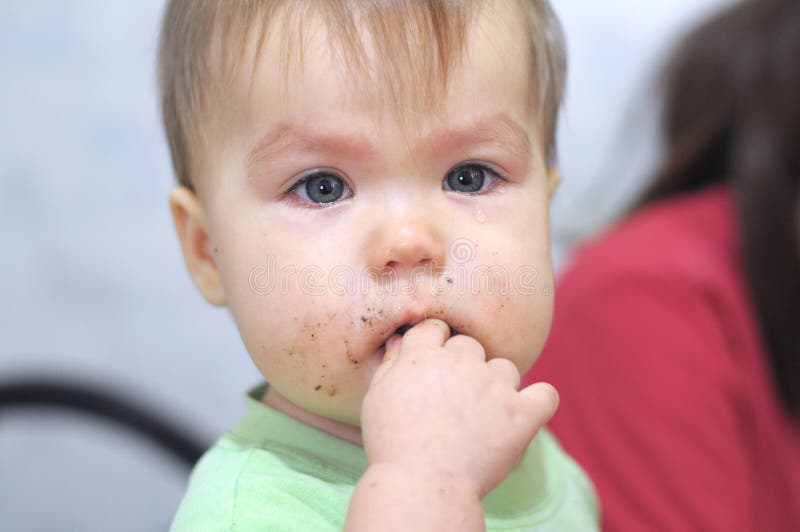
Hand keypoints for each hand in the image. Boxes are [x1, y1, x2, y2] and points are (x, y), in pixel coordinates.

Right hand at [361, 318, 558, 497]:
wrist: (421, 486)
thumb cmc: (393, 444)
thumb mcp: (377, 397)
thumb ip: (392, 362)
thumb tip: (402, 339)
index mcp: (423, 355)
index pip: (435, 328)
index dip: (435, 347)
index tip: (434, 370)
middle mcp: (461, 362)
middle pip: (469, 345)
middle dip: (463, 366)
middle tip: (453, 400)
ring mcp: (494, 387)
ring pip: (505, 368)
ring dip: (497, 385)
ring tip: (481, 417)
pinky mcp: (522, 414)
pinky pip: (546, 395)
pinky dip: (539, 401)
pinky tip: (526, 411)